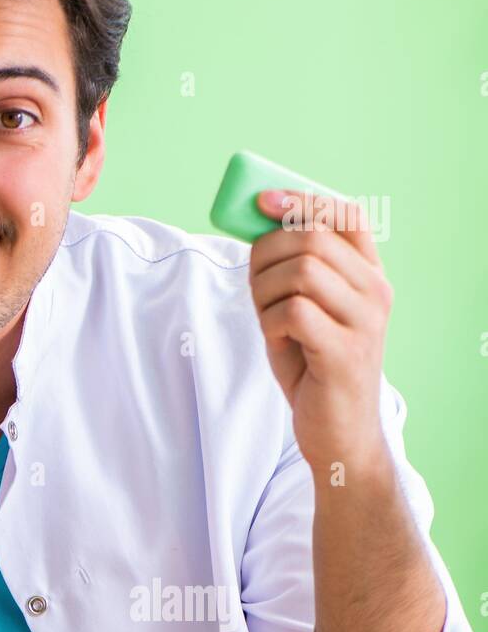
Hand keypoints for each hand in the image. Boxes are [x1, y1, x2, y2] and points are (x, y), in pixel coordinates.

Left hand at [248, 189, 393, 476]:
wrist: (337, 432)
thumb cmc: (313, 366)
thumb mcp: (303, 307)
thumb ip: (291, 268)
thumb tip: (257, 222)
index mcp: (368, 275)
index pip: (346, 214)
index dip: (302, 200)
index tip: (263, 202)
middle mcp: (376, 292)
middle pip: (312, 237)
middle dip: (266, 254)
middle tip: (257, 288)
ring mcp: (365, 321)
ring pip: (300, 270)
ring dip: (264, 293)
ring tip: (269, 321)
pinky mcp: (346, 352)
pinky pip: (292, 311)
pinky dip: (270, 322)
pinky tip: (278, 341)